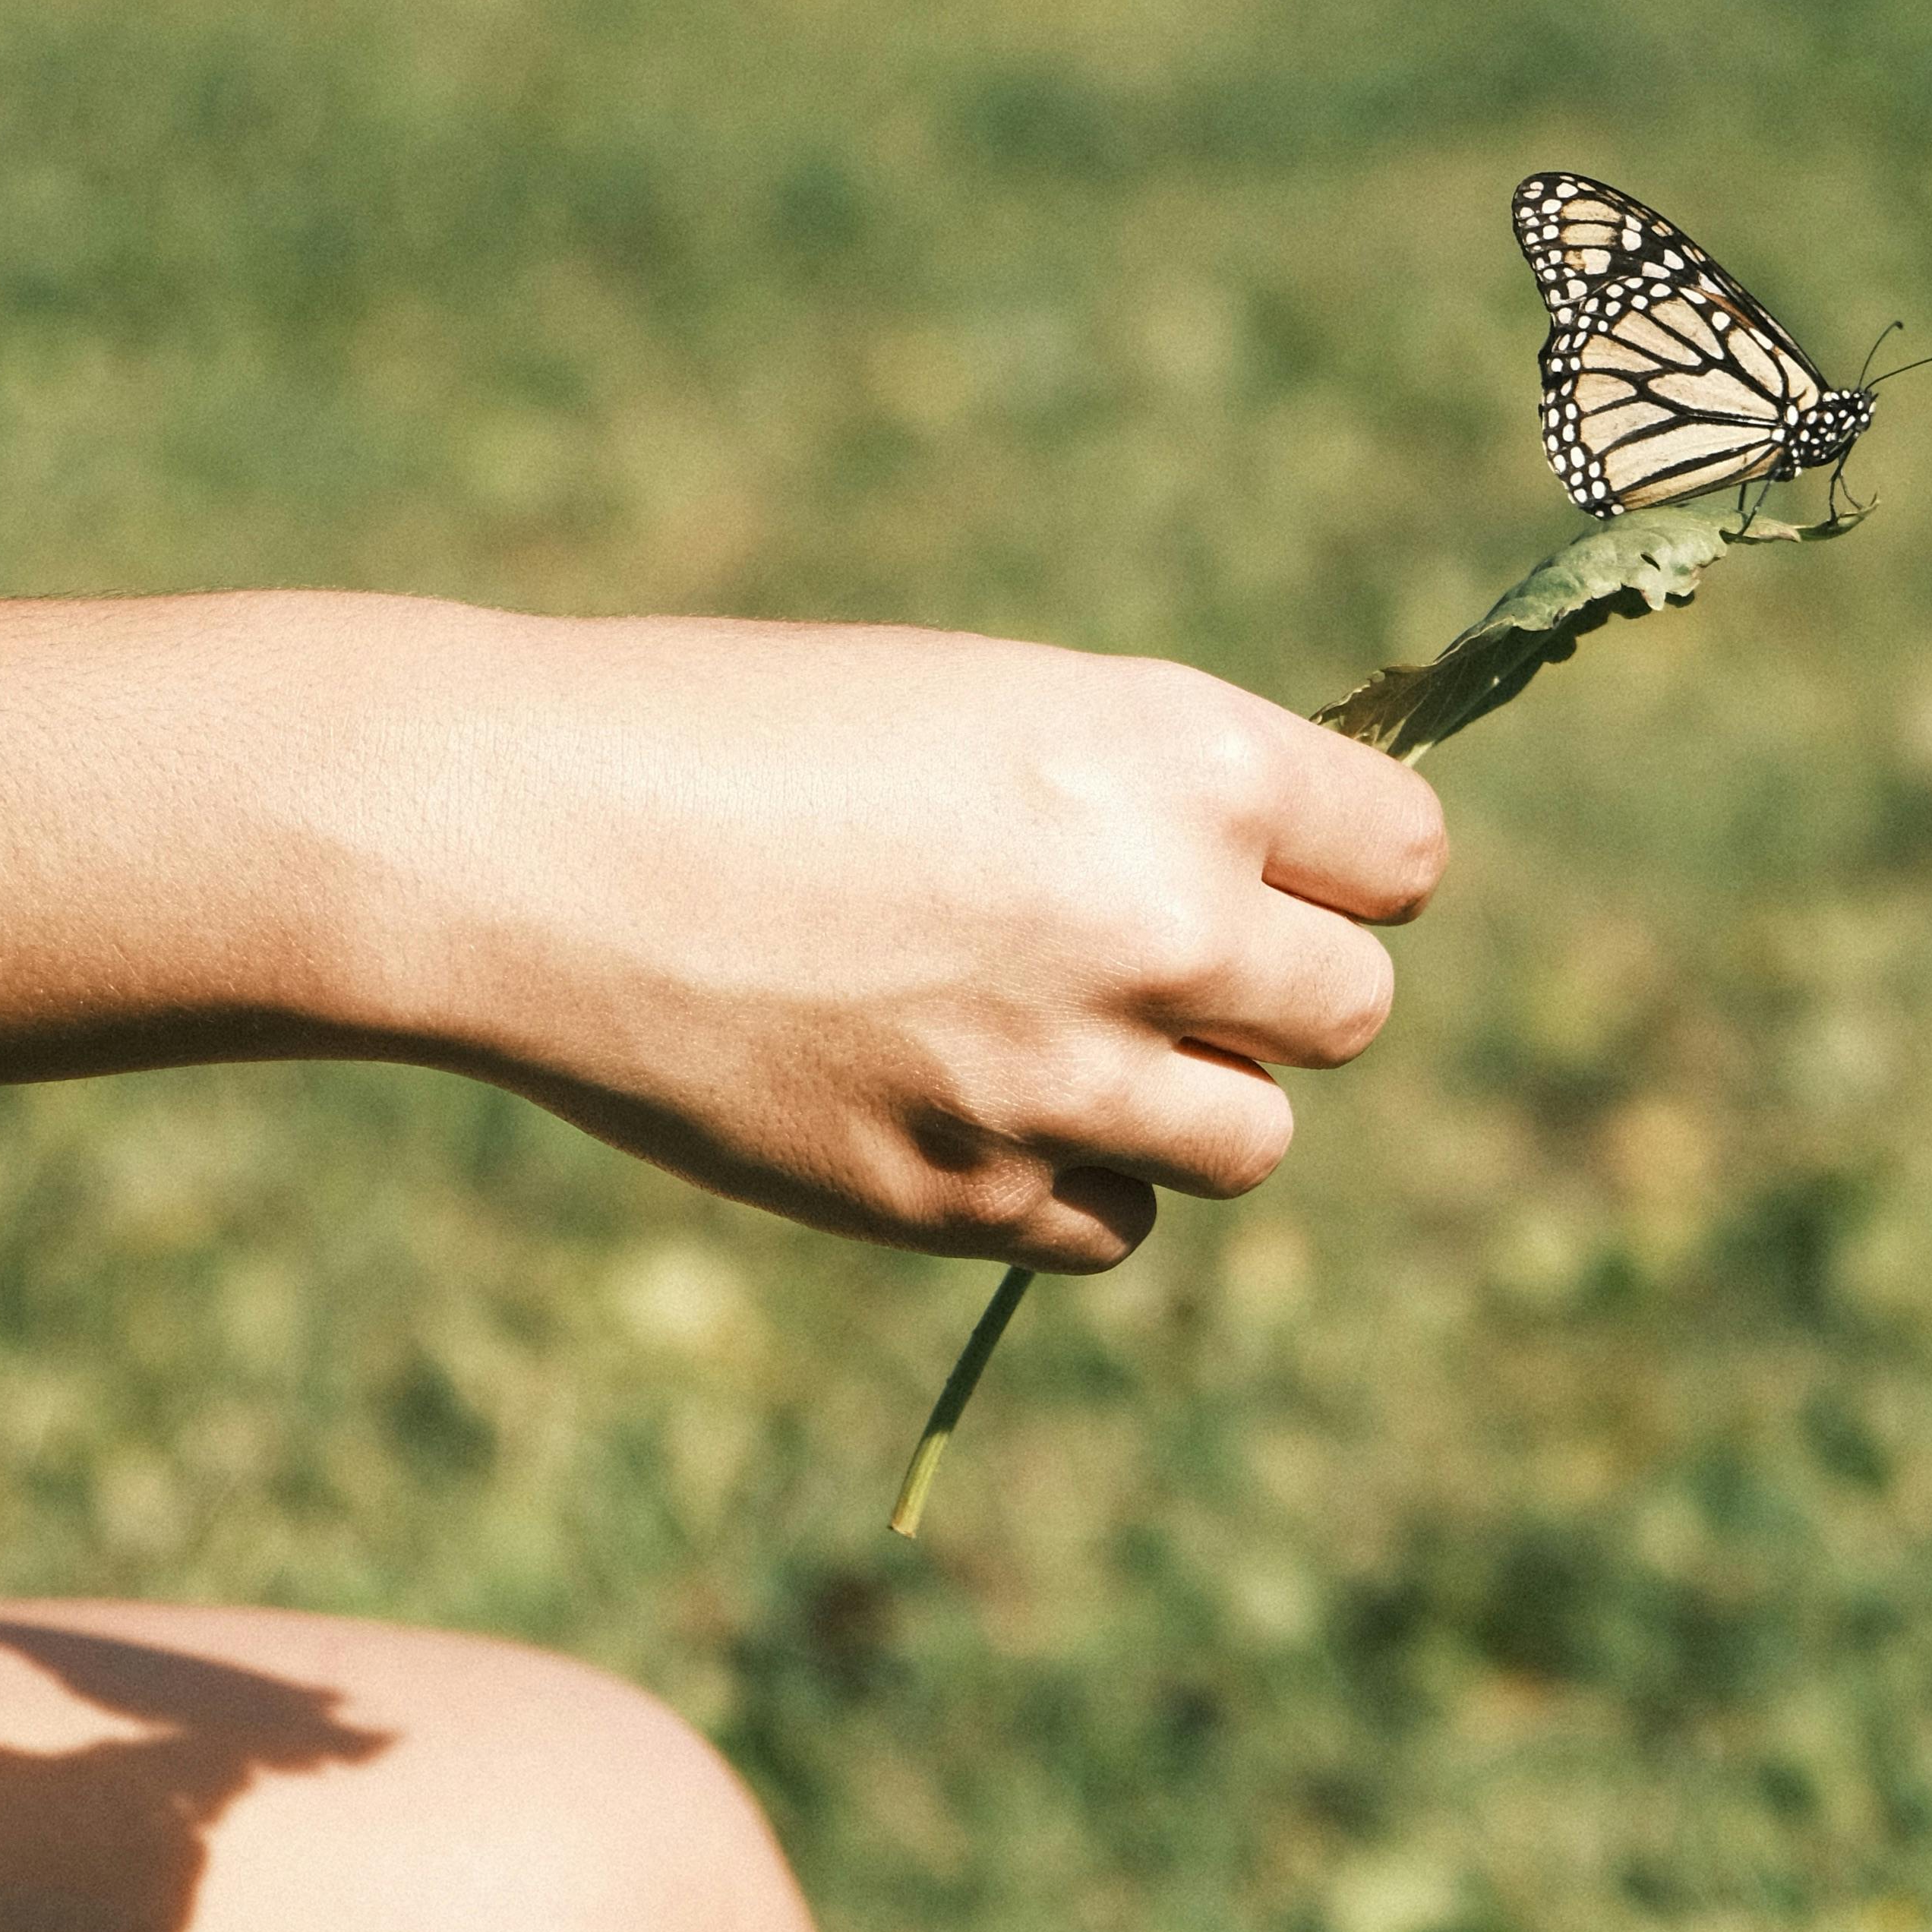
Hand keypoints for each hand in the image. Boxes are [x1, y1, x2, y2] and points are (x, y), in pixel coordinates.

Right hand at [376, 614, 1445, 1267]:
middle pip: (1351, 1011)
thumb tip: (1273, 885)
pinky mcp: (969, 1199)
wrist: (530, 840)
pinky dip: (1065, 1183)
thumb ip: (1150, 798)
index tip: (1279, 874)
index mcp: (1181, 761)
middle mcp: (1163, 921)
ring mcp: (1071, 1078)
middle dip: (1267, 992)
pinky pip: (1112, 1226)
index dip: (1341, 870)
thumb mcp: (989, 705)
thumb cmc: (744, 730)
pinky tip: (953, 1102)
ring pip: (1252, 1139)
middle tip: (1138, 961)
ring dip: (1180, 1101)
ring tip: (1040, 1034)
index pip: (1401, 858)